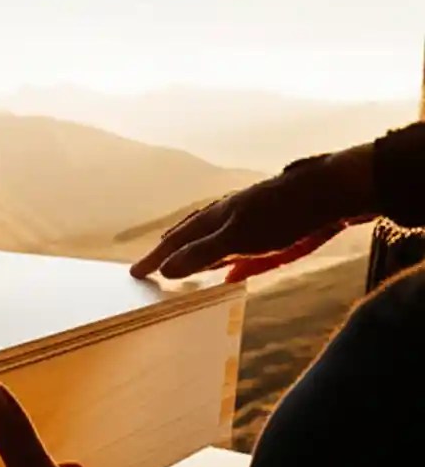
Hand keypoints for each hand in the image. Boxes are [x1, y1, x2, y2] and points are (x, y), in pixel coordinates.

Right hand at [130, 145, 375, 281]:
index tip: (135, 273)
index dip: (155, 257)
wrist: (331, 192)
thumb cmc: (283, 214)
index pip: (175, 240)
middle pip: (191, 236)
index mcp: (214, 216)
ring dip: (197, 255)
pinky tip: (232, 274)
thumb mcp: (238, 238)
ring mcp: (249, 220)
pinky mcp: (271, 227)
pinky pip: (239, 250)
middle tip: (153, 265)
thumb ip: (202, 254)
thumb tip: (165, 269)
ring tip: (185, 268)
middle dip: (170, 251)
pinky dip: (228, 262)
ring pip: (214, 241)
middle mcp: (227, 216)